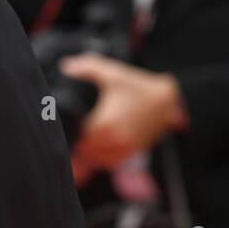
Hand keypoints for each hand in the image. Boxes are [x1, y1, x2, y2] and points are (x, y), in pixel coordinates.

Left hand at [58, 53, 187, 183]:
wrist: (171, 99)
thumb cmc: (139, 86)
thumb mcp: (113, 74)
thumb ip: (87, 68)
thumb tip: (66, 65)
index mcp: (106, 124)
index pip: (77, 141)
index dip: (65, 138)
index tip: (56, 133)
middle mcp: (115, 140)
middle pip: (85, 153)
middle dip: (73, 147)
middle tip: (62, 139)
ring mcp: (125, 147)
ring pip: (98, 160)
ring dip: (86, 155)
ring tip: (75, 145)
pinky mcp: (134, 150)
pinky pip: (112, 162)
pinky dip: (100, 159)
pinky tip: (92, 151)